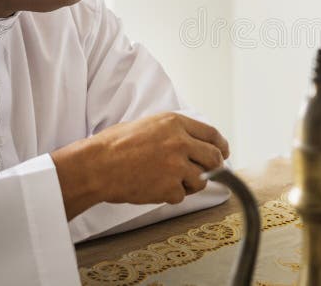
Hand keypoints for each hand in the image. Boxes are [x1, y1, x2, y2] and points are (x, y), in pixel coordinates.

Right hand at [51, 112, 229, 219]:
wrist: (97, 166)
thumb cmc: (115, 145)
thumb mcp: (149, 124)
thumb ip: (175, 131)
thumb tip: (196, 142)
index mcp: (175, 123)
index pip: (211, 133)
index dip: (221, 145)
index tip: (223, 152)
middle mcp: (180, 142)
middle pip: (214, 158)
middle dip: (215, 167)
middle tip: (207, 172)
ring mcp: (176, 166)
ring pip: (201, 180)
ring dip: (190, 183)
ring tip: (169, 180)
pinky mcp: (170, 187)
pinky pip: (181, 196)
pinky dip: (171, 195)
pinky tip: (154, 187)